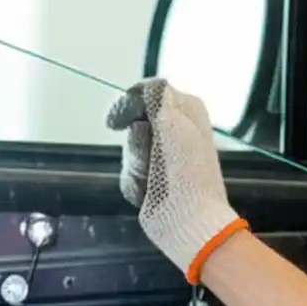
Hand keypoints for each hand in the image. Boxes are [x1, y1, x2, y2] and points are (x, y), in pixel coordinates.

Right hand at [106, 78, 249, 282]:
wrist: (188, 218)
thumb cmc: (187, 171)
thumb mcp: (176, 126)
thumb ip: (159, 100)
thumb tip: (147, 87)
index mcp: (187, 113)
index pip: (150, 93)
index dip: (132, 103)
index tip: (118, 120)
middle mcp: (176, 132)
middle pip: (135, 123)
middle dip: (135, 142)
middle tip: (147, 155)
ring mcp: (164, 156)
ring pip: (130, 149)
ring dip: (136, 165)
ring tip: (151, 179)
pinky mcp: (153, 178)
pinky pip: (130, 171)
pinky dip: (134, 182)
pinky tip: (148, 191)